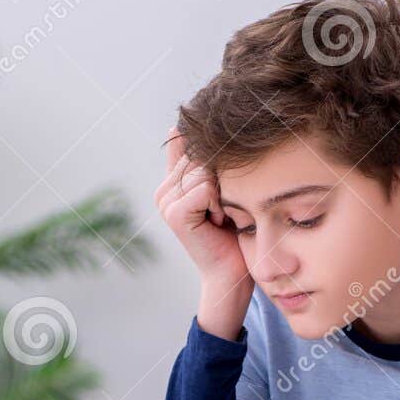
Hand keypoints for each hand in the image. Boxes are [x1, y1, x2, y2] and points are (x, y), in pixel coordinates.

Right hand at [156, 130, 251, 337]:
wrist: (233, 272)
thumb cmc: (235, 231)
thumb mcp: (224, 190)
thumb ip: (207, 163)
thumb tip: (194, 127)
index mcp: (172, 182)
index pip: (195, 147)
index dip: (217, 165)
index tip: (224, 192)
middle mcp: (164, 190)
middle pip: (201, 157)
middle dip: (222, 178)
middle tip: (224, 209)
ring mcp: (165, 201)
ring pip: (203, 171)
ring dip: (224, 192)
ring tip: (223, 215)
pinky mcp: (174, 213)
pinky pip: (204, 188)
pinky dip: (220, 203)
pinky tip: (219, 221)